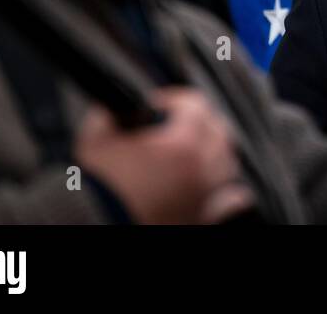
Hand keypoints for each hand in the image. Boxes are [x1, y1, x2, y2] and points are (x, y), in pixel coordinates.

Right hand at [75, 87, 254, 223]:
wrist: (94, 225)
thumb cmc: (96, 187)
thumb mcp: (95, 139)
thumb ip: (111, 114)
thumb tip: (117, 107)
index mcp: (182, 144)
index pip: (194, 105)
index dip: (173, 101)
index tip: (157, 106)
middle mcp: (202, 168)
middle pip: (218, 131)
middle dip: (198, 124)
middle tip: (175, 128)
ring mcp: (205, 194)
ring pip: (227, 162)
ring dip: (213, 153)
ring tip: (192, 155)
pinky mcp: (202, 217)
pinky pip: (231, 200)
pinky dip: (230, 192)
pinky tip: (224, 188)